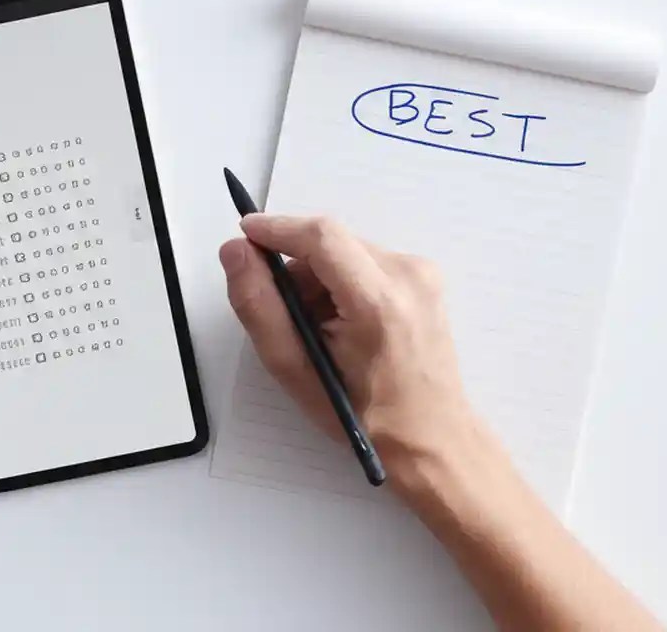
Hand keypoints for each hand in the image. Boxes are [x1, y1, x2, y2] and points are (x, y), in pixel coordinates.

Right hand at [219, 214, 478, 495]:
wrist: (430, 437)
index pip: (321, 237)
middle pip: (332, 243)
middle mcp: (407, 276)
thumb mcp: (295, 368)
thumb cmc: (364, 415)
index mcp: (378, 302)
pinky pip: (368, 262)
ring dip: (320, 278)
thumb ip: (259, 305)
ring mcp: (422, 275)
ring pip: (347, 251)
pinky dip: (344, 283)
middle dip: (297, 266)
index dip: (276, 229)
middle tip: (285, 312)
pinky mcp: (426, 279)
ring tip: (318, 327)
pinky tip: (343, 324)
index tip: (245, 236)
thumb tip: (236, 253)